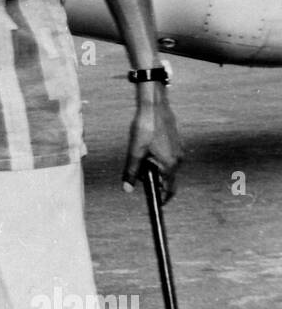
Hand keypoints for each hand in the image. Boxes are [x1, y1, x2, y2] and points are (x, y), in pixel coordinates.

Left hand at [122, 88, 181, 202]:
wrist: (154, 105)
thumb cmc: (145, 128)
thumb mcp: (135, 151)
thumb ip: (131, 172)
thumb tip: (127, 189)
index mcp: (170, 164)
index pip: (169, 189)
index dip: (162, 198)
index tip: (157, 203)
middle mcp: (178, 159)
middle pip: (168, 179)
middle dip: (155, 180)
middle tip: (140, 175)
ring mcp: (179, 150)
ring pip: (168, 167)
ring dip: (156, 168)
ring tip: (142, 157)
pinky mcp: (177, 141)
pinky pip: (169, 156)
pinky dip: (159, 158)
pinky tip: (148, 148)